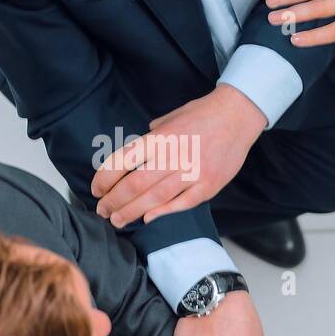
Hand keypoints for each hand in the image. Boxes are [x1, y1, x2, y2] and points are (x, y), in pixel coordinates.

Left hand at [92, 85, 264, 226]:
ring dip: (132, 212)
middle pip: (135, 185)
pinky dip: (163, 212)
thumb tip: (136, 153)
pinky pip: (182, 203)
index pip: (122, 162)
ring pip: (155, 198)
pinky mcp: (210, 185)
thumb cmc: (202, 115)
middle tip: (103, 211)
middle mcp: (174, 156)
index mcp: (160, 138)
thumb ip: (151, 138)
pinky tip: (148, 218)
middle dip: (114, 201)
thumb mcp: (169, 119)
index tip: (96, 190)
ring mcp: (193, 173)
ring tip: (118, 220)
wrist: (238, 116)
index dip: (104, 179)